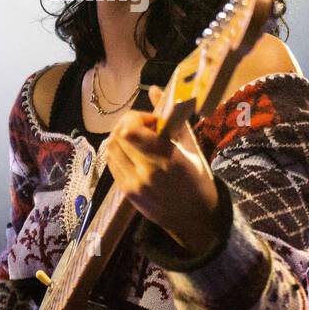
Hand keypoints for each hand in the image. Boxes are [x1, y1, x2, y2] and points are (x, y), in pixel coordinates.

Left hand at [104, 84, 222, 258]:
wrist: (195, 220)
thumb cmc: (198, 178)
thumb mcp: (191, 146)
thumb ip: (172, 117)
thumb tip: (155, 89)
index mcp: (167, 158)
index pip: (130, 130)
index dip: (136, 118)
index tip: (152, 121)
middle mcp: (146, 172)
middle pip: (117, 136)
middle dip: (128, 124)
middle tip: (144, 127)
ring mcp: (133, 184)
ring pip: (110, 148)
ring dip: (120, 137)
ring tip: (138, 140)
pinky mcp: (126, 192)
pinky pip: (111, 163)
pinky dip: (118, 152)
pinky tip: (134, 153)